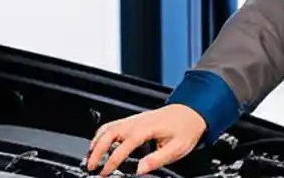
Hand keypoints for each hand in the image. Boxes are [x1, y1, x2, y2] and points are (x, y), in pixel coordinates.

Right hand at [85, 103, 206, 174]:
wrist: (192, 112)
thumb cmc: (186, 128)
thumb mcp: (177, 148)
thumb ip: (157, 159)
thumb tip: (140, 169)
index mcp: (146, 129)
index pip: (124, 145)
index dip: (112, 160)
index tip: (105, 171)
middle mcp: (137, 122)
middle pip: (109, 133)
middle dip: (96, 150)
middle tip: (91, 166)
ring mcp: (135, 119)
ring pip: (109, 127)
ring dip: (96, 141)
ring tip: (90, 157)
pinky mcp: (135, 119)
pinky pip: (113, 124)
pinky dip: (102, 134)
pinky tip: (100, 143)